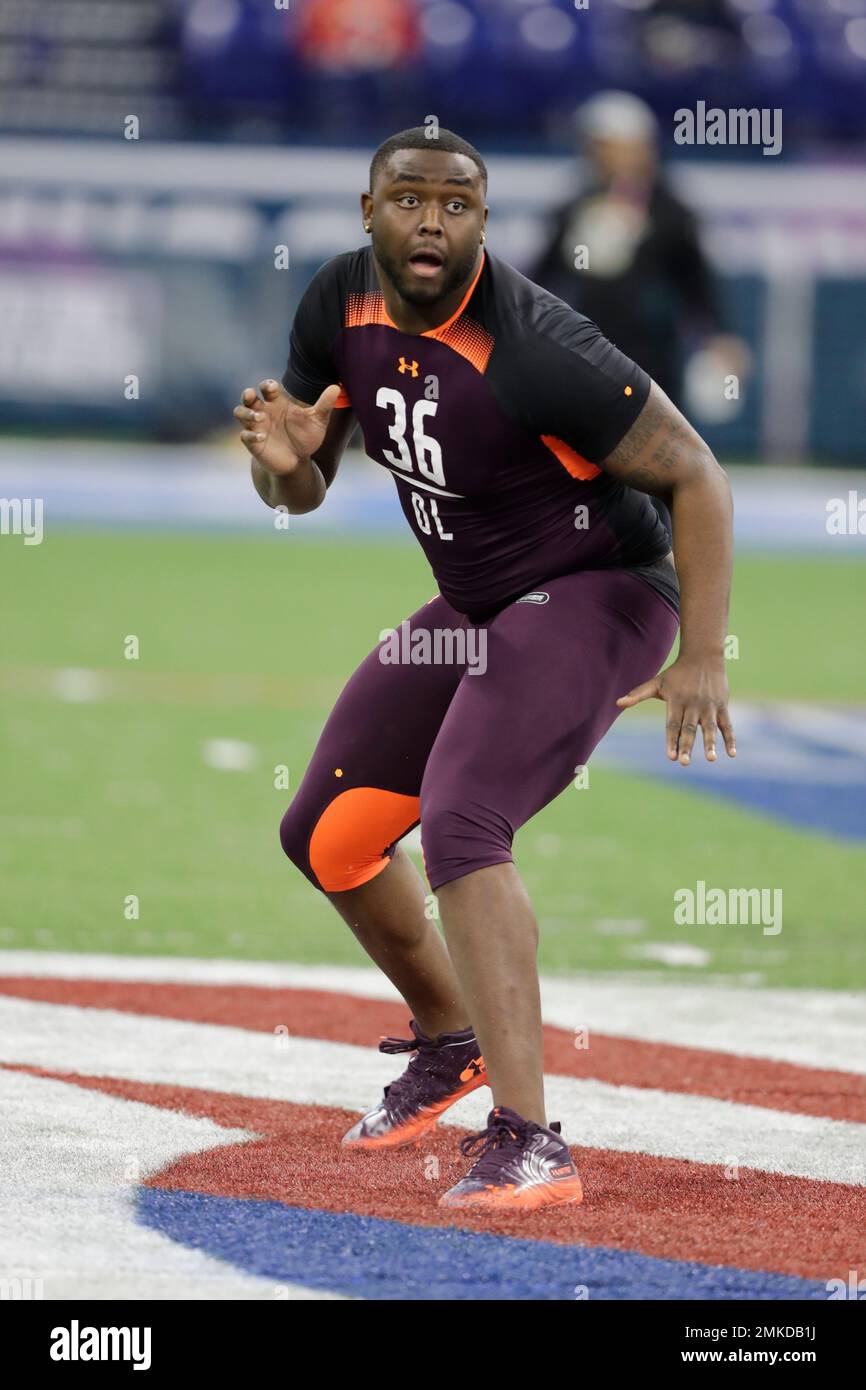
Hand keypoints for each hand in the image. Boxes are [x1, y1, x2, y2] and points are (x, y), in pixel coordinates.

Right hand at [233, 379, 341, 475]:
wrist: (299, 462)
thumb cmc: (306, 437)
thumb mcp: (317, 421)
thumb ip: (324, 405)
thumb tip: (336, 388)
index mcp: (277, 403)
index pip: (267, 388)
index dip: (267, 385)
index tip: (272, 388)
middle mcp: (263, 412)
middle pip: (247, 397)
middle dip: (247, 394)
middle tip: (252, 395)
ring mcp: (256, 427)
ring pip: (239, 413)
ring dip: (246, 413)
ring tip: (260, 418)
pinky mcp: (253, 443)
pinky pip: (245, 435)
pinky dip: (251, 435)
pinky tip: (262, 437)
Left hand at [616, 656, 735, 765]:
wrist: (703, 656)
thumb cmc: (676, 673)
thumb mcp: (656, 683)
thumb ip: (638, 694)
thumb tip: (618, 703)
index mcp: (676, 701)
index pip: (673, 725)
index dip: (672, 740)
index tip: (670, 756)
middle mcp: (693, 705)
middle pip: (689, 729)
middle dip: (687, 745)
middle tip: (685, 762)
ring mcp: (709, 706)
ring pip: (709, 728)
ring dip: (710, 743)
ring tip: (711, 759)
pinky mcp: (722, 706)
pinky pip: (727, 725)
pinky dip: (730, 739)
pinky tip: (731, 753)